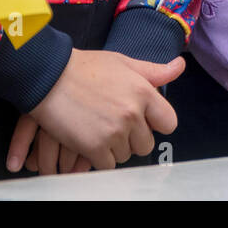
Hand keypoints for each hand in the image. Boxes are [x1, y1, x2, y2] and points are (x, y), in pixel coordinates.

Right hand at [17, 50, 182, 171]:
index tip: (141, 120)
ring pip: (125, 155)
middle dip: (132, 138)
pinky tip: (87, 139)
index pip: (169, 123)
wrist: (47, 76)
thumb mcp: (122, 63)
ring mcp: (114, 132)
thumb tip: (179, 66)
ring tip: (96, 127)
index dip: (155, 123)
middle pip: (146, 145)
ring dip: (113, 147)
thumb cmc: (84, 67)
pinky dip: (97, 157)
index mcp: (143, 92)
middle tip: (112, 123)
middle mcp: (132, 114)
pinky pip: (106, 165)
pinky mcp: (94, 147)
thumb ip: (153, 71)